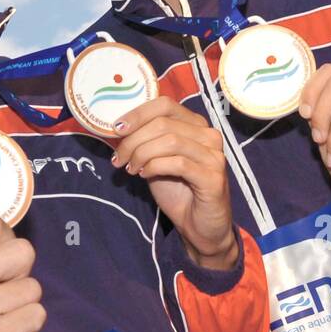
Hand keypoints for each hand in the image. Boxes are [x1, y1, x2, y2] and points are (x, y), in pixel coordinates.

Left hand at [110, 96, 237, 269]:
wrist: (199, 226)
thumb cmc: (178, 191)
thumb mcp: (155, 160)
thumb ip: (145, 142)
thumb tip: (118, 129)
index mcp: (195, 125)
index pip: (164, 105)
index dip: (137, 114)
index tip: (116, 129)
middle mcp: (208, 135)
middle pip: (163, 123)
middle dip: (133, 140)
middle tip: (119, 158)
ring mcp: (213, 155)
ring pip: (170, 141)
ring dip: (142, 154)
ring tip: (131, 169)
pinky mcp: (213, 177)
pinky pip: (178, 163)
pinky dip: (155, 166)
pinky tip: (145, 175)